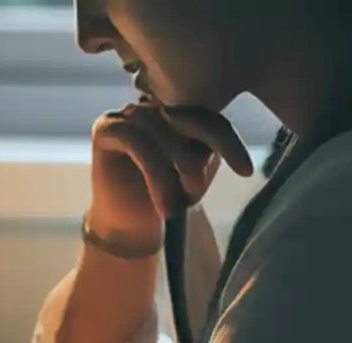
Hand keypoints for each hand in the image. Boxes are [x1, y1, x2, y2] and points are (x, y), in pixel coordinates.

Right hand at [88, 100, 254, 253]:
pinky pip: (137, 141)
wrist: (130, 228)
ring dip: (175, 169)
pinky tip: (163, 203)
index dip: (228, 142)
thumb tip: (222, 134)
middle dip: (197, 157)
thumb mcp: (196, 172)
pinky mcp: (106, 128)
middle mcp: (154, 106)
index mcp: (180, 112)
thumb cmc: (166, 198)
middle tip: (198, 191)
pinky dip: (155, 174)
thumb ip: (207, 148)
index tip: (246, 172)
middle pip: (187, 116)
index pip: (209, 116)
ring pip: (162, 129)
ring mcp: (128, 113)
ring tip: (179, 204)